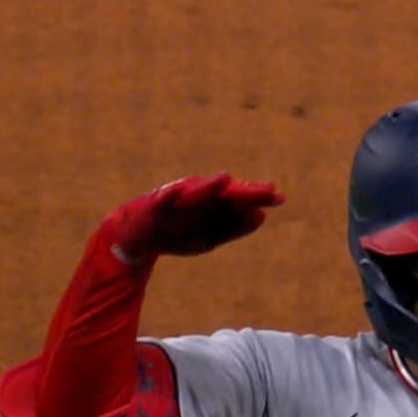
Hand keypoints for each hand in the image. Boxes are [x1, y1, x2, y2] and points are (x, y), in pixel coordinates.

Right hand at [99, 173, 284, 264]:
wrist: (138, 237)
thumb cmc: (178, 233)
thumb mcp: (211, 236)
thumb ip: (234, 227)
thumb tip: (260, 216)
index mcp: (213, 205)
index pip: (240, 199)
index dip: (258, 198)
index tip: (280, 197)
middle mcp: (198, 198)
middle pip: (224, 193)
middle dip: (243, 191)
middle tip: (267, 189)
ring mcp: (177, 201)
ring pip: (194, 192)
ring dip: (208, 186)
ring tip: (225, 179)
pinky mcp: (154, 206)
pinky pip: (160, 200)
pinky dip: (167, 195)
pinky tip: (173, 192)